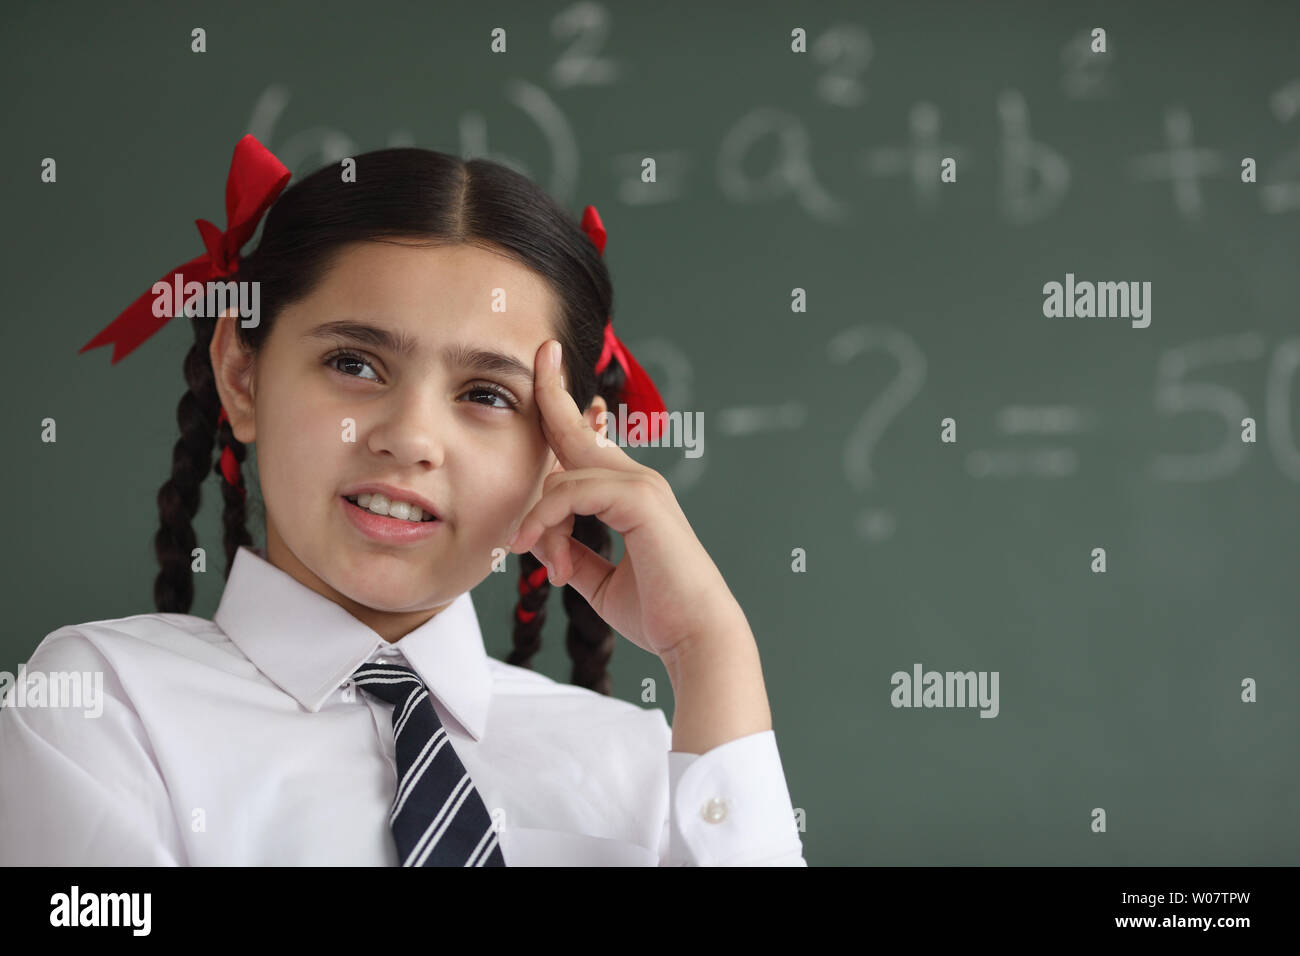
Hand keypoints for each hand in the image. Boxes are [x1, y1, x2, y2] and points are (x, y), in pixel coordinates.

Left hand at [506, 339, 745, 661]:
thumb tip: (537, 540)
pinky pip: (574, 493)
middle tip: (542, 351)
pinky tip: (540, 549)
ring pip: (564, 478)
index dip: (567, 409)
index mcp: (630, 494)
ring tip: (546, 566)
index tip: (551, 372)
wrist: (695, 636)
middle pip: (578, 430)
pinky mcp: (640, 500)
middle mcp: (638, 480)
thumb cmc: (658, 611)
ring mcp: (642, 486)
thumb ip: (569, 554)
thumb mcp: (597, 580)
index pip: (589, 444)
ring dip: (542, 523)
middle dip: (554, 391)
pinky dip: (549, 519)